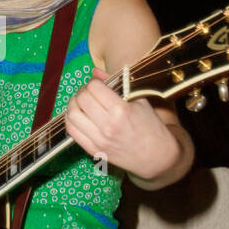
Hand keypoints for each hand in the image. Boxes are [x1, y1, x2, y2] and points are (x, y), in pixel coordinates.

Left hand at [65, 68, 180, 180]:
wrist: (156, 156)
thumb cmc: (151, 125)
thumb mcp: (139, 100)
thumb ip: (116, 83)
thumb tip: (94, 71)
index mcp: (121, 110)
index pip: (94, 88)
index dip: (93, 82)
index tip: (98, 84)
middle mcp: (107, 125)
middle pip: (81, 99)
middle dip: (83, 91)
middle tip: (89, 92)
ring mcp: (99, 140)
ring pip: (72, 115)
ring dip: (74, 105)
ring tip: (81, 103)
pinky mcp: (94, 150)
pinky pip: (72, 132)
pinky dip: (71, 120)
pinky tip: (79, 116)